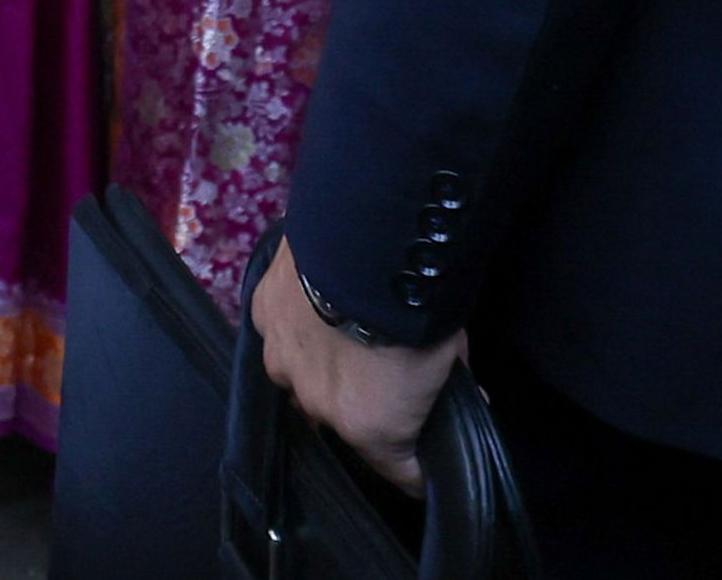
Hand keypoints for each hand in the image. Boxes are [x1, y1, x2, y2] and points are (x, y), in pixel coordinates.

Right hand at [253, 238, 465, 494]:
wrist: (366, 249)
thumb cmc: (419, 317)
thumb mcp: (451, 361)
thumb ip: (446, 388)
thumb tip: (459, 393)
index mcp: (367, 427)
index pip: (399, 471)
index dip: (419, 467)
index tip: (432, 455)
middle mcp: (315, 404)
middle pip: (342, 420)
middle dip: (365, 407)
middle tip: (388, 378)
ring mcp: (280, 358)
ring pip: (300, 379)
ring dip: (323, 367)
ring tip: (343, 336)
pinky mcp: (261, 314)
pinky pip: (281, 334)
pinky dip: (299, 327)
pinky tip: (315, 302)